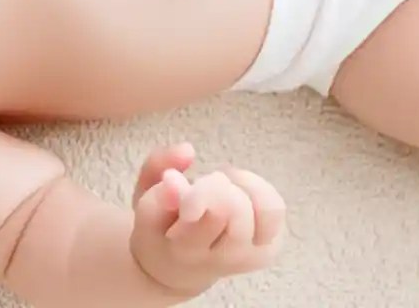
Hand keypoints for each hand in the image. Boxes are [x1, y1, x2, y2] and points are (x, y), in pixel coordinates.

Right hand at [130, 143, 285, 295]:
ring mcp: (251, 256)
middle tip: (198, 186)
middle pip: (237, 209)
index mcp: (186, 250)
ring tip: (222, 187)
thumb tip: (188, 149)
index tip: (175, 180)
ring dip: (243, 186)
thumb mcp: (143, 197)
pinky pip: (276, 209)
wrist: (176, 269)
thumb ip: (156, 167)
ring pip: (268, 209)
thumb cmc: (159, 228)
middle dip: (216, 185)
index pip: (208, 214)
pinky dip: (259, 191)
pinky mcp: (268, 250)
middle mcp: (223, 258)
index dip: (197, 191)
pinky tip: (238, 192)